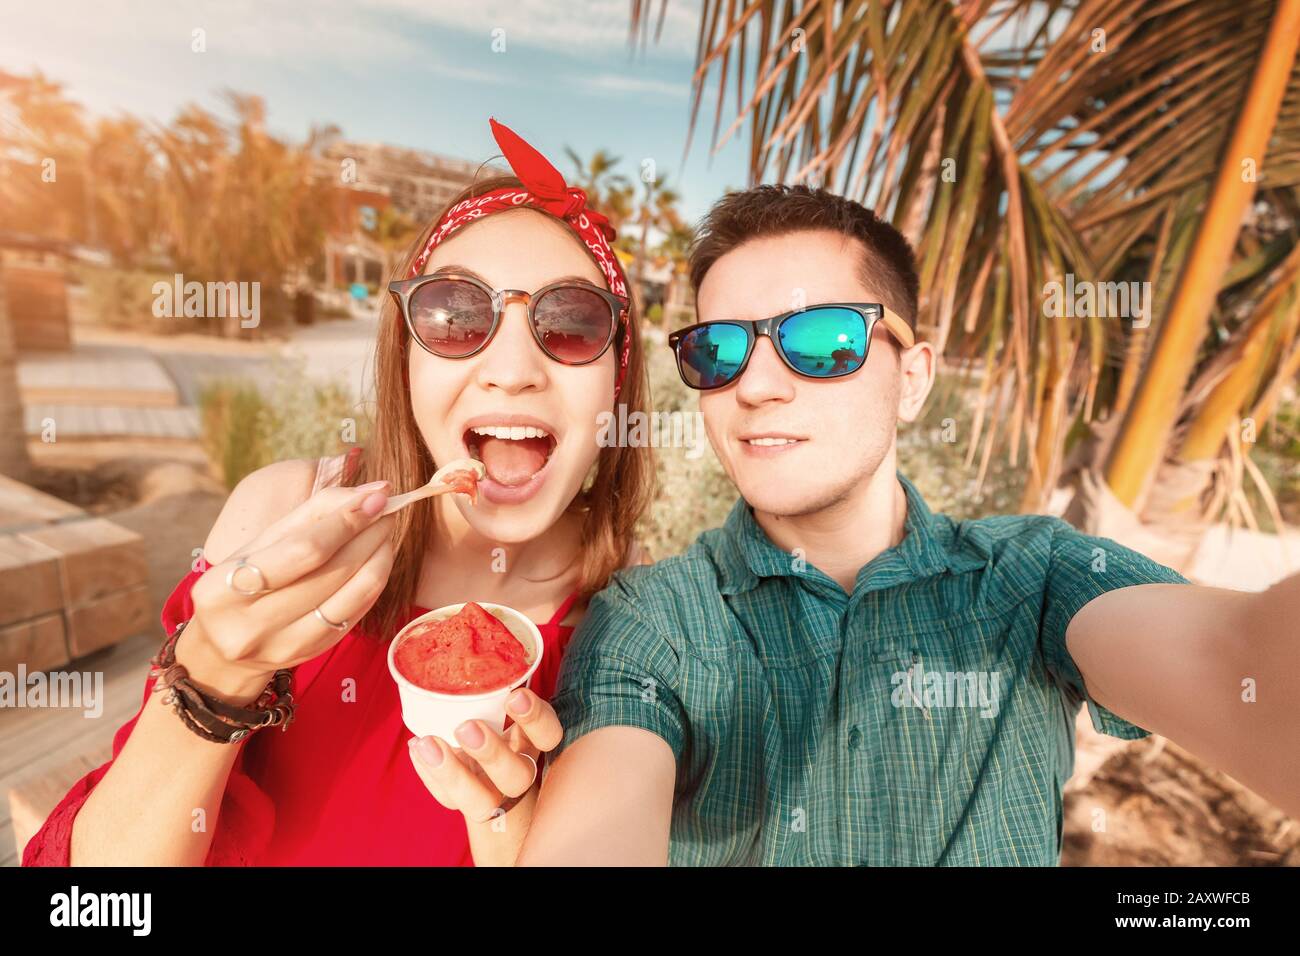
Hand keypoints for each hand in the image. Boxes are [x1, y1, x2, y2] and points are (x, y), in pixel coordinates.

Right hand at [177, 481, 396, 702]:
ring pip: (355, 593)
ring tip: (384, 529)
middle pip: (333, 570)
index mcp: (224, 589)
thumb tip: (370, 492)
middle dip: (369, 532)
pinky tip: (378, 557)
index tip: (376, 496)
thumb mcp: (258, 544)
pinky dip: (375, 578)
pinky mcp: (313, 654)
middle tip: (386, 507)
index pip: (303, 550)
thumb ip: (311, 514)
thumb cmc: (241, 581)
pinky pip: (359, 611)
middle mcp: (252, 625)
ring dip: (380, 554)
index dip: (346, 520)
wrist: (224, 650)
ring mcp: (285, 645)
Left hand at [407, 688, 562, 825]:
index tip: (513, 697)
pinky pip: (446, 799)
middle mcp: (517, 772)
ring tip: (426, 743)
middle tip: (466, 727)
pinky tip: (417, 748)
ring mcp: (490, 794)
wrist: (488, 775)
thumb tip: (473, 633)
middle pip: (516, 775)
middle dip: (491, 753)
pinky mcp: (463, 804)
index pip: (548, 735)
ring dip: (451, 773)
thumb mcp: (504, 703)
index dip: (535, 719)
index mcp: (533, 743)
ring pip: (480, 800)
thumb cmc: (495, 721)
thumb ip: (497, 681)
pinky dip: (428, 774)